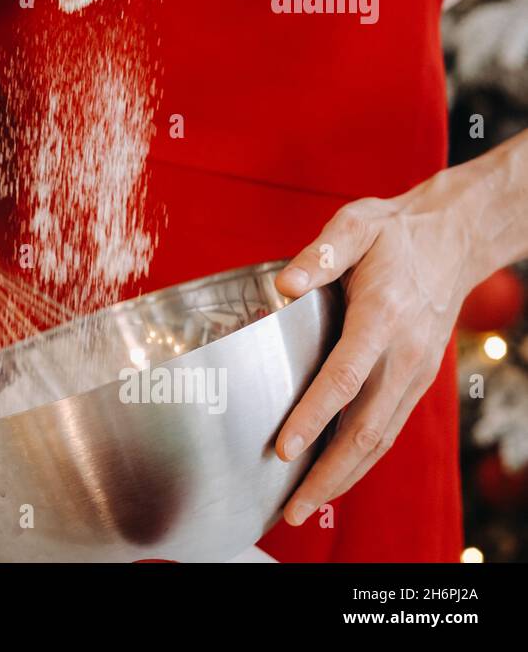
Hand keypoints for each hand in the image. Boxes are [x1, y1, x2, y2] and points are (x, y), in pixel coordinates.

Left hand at [271, 164, 491, 524]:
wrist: (452, 239)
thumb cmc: (394, 234)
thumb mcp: (356, 227)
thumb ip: (320, 255)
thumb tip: (284, 285)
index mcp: (382, 317)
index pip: (345, 377)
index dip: (314, 415)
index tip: (284, 447)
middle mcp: (403, 354)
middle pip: (366, 428)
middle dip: (328, 473)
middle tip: (292, 508)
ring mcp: (414, 372)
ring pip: (380, 438)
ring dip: (344, 477)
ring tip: (305, 506)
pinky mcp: (415, 379)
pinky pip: (388, 429)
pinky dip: (362, 460)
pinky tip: (333, 476)